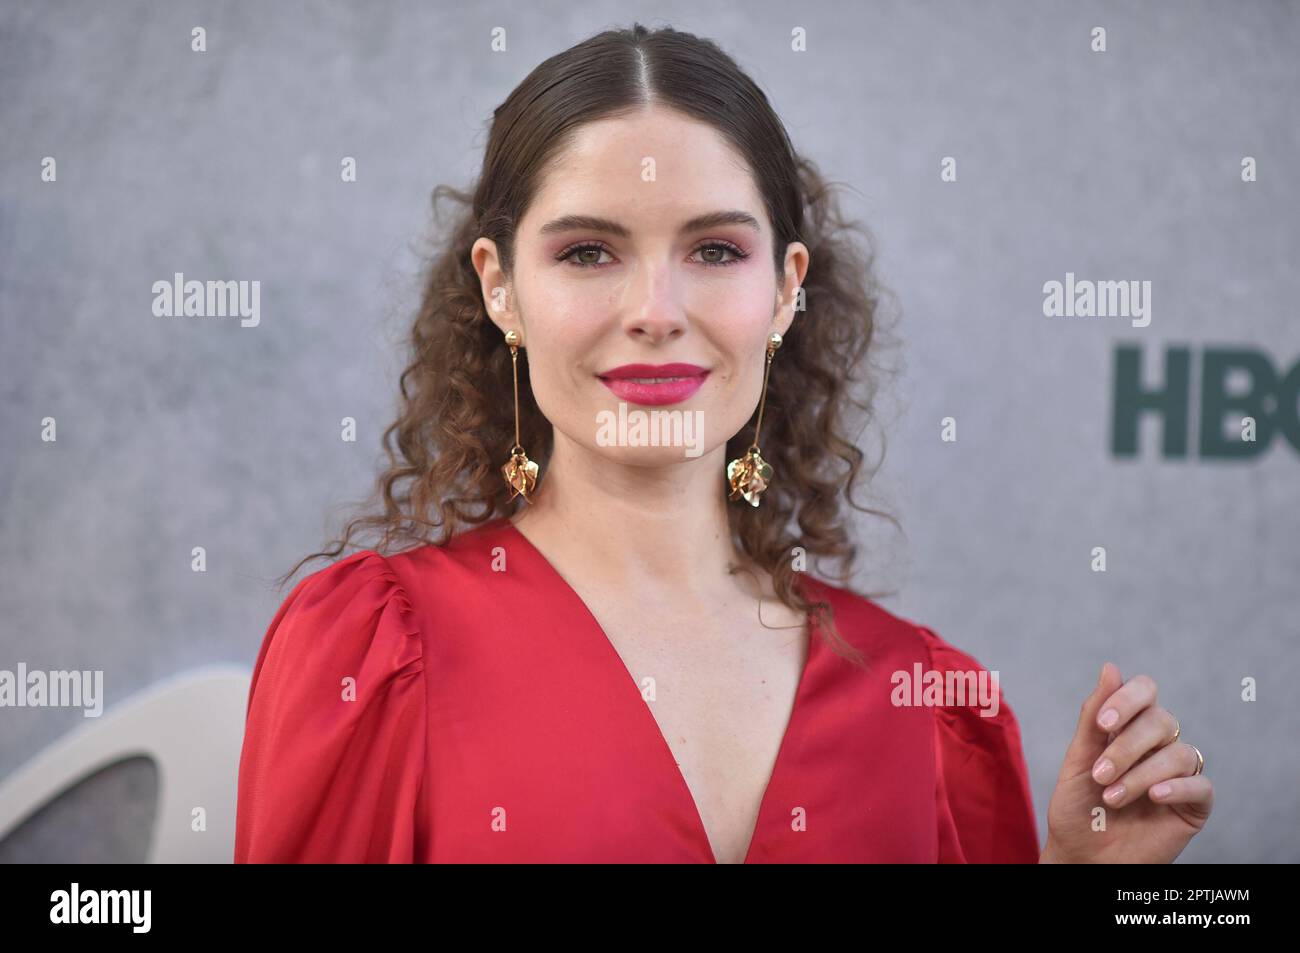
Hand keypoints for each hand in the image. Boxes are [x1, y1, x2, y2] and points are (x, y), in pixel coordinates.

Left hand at [1040, 662, 1212, 862]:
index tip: (1102, 725)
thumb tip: (1111, 667)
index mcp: (1129, 727)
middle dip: (1126, 747)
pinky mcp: (1194, 805)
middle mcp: (1157, 745)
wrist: (1082, 856)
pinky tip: (1152, 798)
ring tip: (1112, 797)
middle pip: (1162, 721)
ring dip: (1141, 774)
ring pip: (1179, 752)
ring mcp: (1177, 774)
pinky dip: (1176, 787)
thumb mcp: (1077, 759)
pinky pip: (1200, 784)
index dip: (1127, 700)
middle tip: (1099, 773)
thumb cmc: (1078, 807)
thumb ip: (1094, 716)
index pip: (1144, 691)